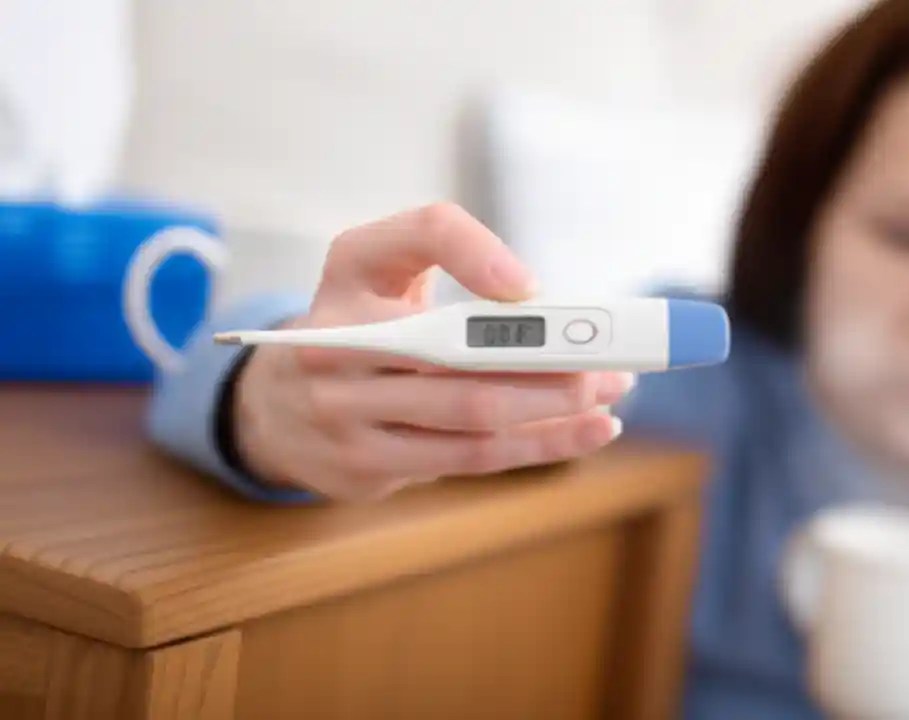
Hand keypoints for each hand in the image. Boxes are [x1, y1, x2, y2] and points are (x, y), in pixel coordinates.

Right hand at [233, 203, 633, 500]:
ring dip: (556, 408)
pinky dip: (539, 445)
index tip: (535, 283)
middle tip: (611, 360)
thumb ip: (458, 254)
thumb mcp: (389, 263)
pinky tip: (589, 431)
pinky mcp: (365, 466)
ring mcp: (343, 412)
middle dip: (548, 359)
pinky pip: (470, 459)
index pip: (423, 236)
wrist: (279, 406)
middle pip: (460, 351)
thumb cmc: (363, 321)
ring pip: (472, 414)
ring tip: (611, 395)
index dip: (481, 255)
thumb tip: (539, 300)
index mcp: (351, 269)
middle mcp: (335, 341)